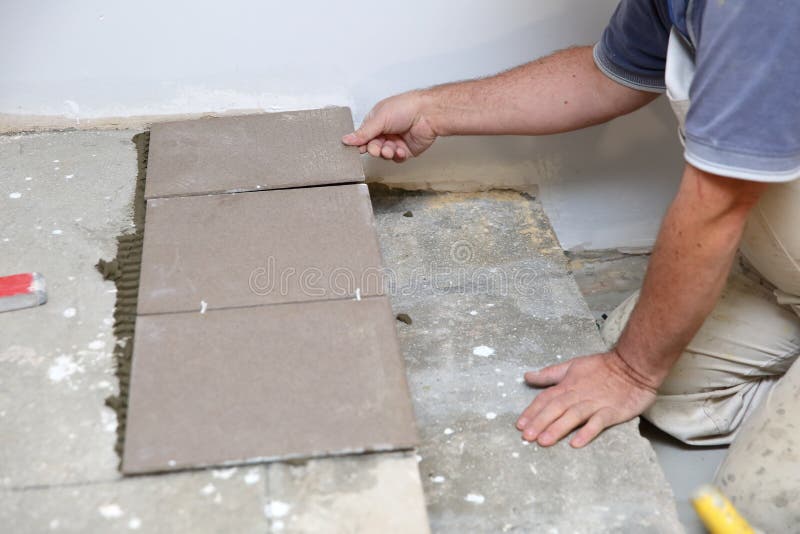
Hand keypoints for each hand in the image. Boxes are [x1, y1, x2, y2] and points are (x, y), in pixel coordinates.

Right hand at [342, 91, 437, 161]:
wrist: (428, 114)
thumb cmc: (406, 108)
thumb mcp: (379, 119)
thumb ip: (363, 133)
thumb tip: (347, 139)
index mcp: (376, 121)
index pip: (363, 136)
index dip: (361, 144)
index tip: (360, 148)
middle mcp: (385, 131)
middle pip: (373, 147)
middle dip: (375, 149)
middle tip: (377, 148)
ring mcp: (395, 141)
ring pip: (384, 154)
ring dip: (386, 153)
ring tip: (390, 148)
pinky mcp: (405, 150)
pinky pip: (396, 158)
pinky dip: (397, 156)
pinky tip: (400, 149)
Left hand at [516, 350, 657, 447]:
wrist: (634, 366)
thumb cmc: (602, 367)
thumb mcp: (572, 365)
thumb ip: (550, 374)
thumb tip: (527, 376)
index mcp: (568, 384)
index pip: (545, 398)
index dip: (532, 411)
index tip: (519, 425)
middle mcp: (578, 394)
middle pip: (555, 408)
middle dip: (539, 422)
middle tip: (526, 437)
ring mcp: (595, 403)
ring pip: (573, 416)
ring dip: (557, 428)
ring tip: (543, 441)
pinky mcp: (612, 412)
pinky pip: (598, 423)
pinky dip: (587, 432)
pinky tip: (576, 443)